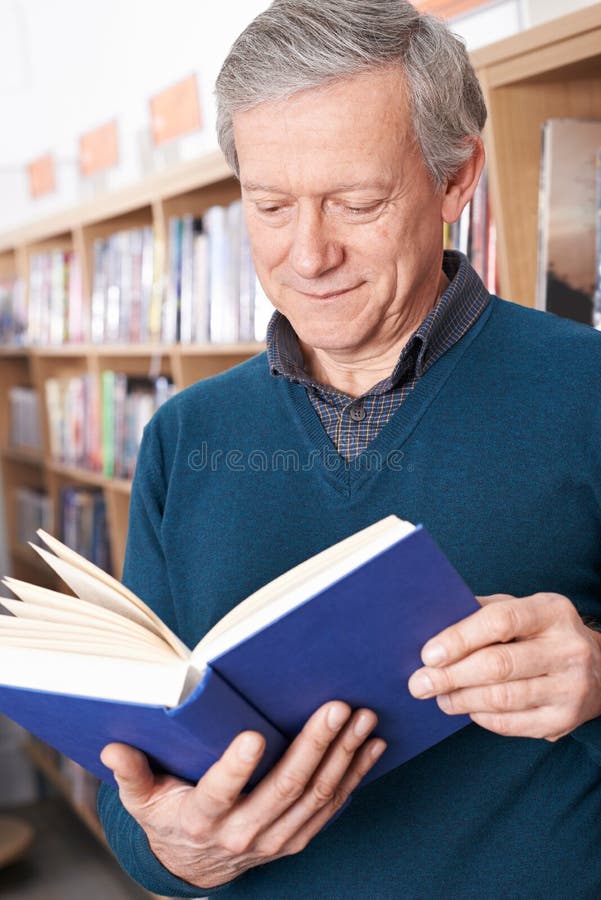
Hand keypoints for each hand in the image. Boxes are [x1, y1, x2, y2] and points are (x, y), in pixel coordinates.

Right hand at [100, 701, 385, 889]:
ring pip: (316, 798)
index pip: (220, 793)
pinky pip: (332, 808)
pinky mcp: (297, 838)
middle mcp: (243, 834)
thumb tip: (113, 748)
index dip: (237, 768)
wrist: (196, 865)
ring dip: (343, 756)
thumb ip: (132, 774)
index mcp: (202, 819)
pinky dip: (355, 777)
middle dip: (315, 746)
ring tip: (363, 718)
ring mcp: (276, 839)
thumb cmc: (169, 816)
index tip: (255, 734)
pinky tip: (371, 747)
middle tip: (336, 707)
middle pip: (285, 789)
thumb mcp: (143, 799)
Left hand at [407, 592, 600, 741]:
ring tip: (440, 697)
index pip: (500, 620)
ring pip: (503, 699)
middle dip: (451, 676)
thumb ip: (481, 612)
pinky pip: (512, 724)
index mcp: (552, 611)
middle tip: (419, 683)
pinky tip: (468, 709)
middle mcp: (568, 649)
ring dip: (462, 700)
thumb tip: (431, 625)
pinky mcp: (564, 721)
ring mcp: (570, 688)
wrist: (597, 669)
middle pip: (499, 665)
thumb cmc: (540, 634)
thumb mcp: (520, 610)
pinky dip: (482, 718)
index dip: (459, 638)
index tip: (428, 654)